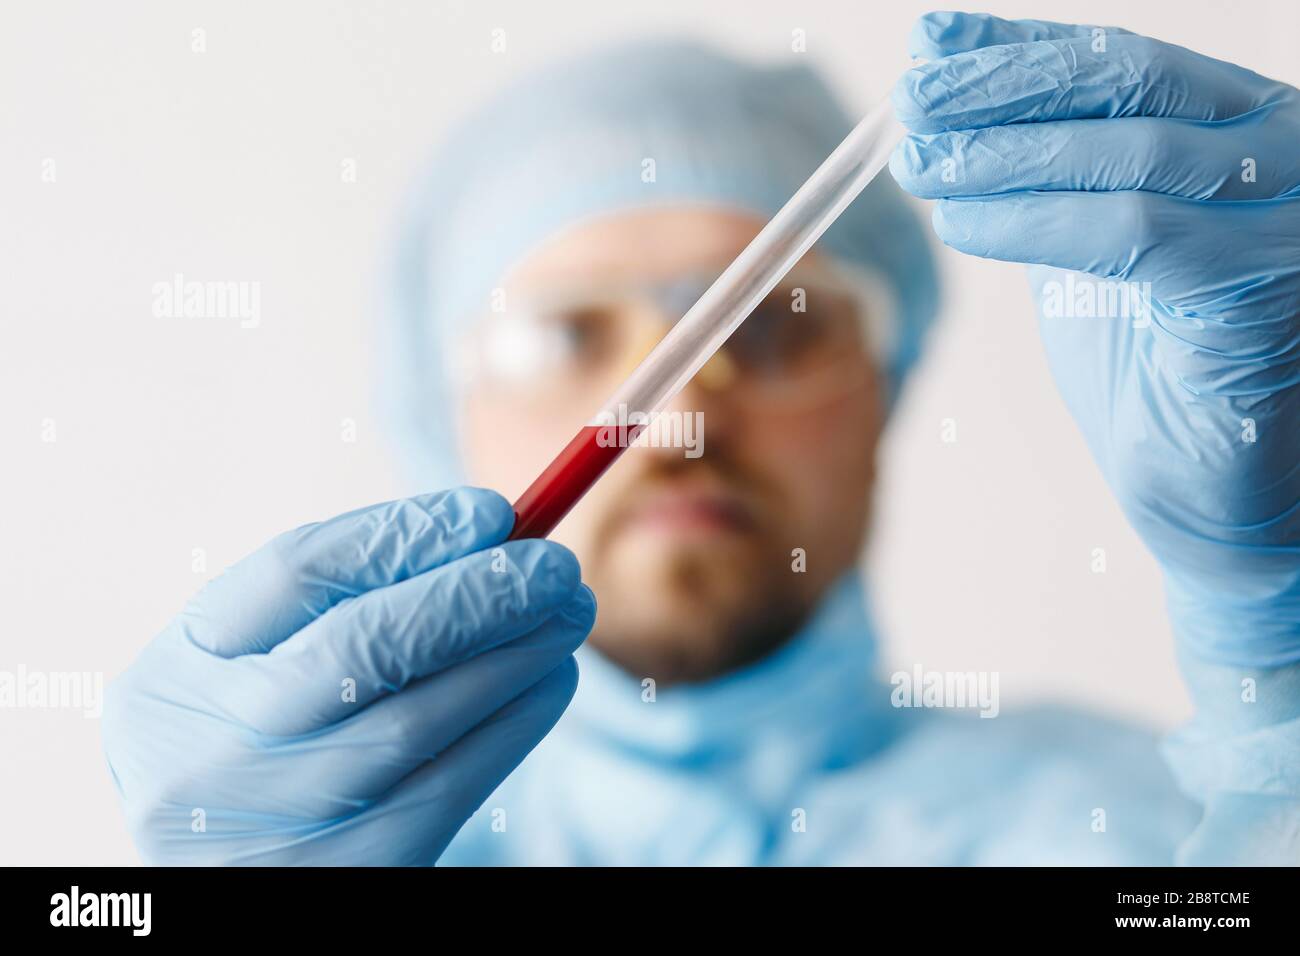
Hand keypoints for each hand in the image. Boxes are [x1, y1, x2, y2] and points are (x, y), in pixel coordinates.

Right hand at [101, 487, 593, 863]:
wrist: (232, 885)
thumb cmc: (254, 750)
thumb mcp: (249, 675)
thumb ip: (337, 604)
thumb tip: (486, 532)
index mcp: (176, 677)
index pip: (300, 573)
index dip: (408, 533)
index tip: (491, 510)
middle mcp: (214, 752)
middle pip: (364, 645)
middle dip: (477, 593)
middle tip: (553, 563)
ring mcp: (280, 820)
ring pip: (422, 717)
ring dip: (515, 653)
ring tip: (567, 611)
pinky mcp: (354, 871)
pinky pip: (455, 782)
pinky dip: (515, 718)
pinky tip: (550, 677)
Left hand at [890, 11, 1299, 664]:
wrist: (1210, 497)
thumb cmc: (1153, 372)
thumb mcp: (1085, 247)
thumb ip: (1041, 176)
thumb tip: (948, 100)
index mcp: (1242, 131)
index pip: (1122, 63)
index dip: (1017, 49)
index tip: (930, 46)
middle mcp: (1283, 156)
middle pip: (1129, 84)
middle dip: (1001, 90)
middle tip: (911, 104)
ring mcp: (1285, 221)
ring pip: (1128, 153)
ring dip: (1003, 156)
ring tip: (921, 166)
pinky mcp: (1263, 290)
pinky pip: (1134, 235)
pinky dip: (1036, 222)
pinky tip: (965, 223)